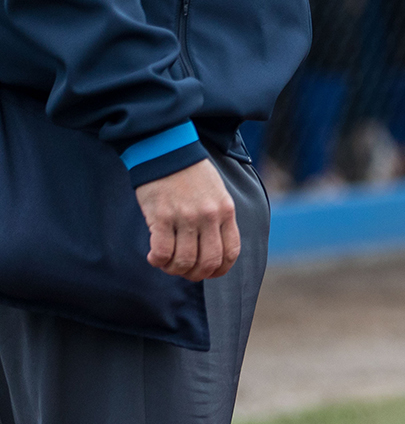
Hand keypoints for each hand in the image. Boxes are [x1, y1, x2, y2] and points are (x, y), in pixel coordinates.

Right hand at [134, 158, 237, 280]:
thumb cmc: (190, 172)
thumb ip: (218, 218)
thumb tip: (212, 248)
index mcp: (226, 211)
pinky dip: (158, 260)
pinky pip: (163, 251)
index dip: (220, 269)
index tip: (209, 272)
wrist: (165, 148)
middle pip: (208, 261)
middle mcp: (209, 217)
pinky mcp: (161, 216)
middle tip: (184, 271)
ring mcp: (185, 217)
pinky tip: (154, 257)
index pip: (231, 252)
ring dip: (174, 269)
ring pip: (184, 260)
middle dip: (196, 274)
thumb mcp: (217, 193)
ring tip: (167, 264)